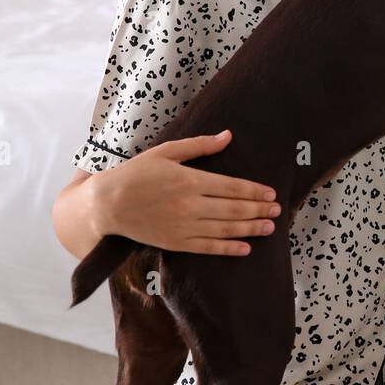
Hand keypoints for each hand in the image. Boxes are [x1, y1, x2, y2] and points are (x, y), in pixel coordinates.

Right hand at [89, 130, 279, 255]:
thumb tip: (228, 136)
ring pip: (225, 229)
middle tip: (278, 211)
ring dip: (250, 229)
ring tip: (269, 228)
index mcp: (190, 180)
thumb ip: (200, 145)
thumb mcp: (166, 151)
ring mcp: (183, 226)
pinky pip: (208, 247)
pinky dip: (228, 248)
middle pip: (233, 209)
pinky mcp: (175, 242)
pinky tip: (245, 248)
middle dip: (258, 210)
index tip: (270, 194)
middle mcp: (189, 205)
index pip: (232, 187)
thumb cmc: (136, 173)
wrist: (106, 204)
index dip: (254, 191)